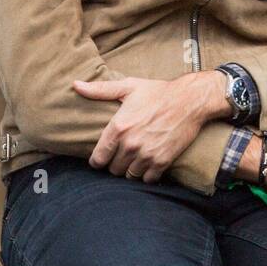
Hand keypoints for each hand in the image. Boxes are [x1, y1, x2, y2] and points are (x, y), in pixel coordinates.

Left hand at [76, 71, 226, 181]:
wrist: (190, 100)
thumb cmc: (158, 92)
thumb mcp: (128, 87)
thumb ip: (100, 90)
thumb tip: (76, 85)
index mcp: (118, 127)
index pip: (98, 158)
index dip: (98, 160)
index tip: (103, 157)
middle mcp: (130, 144)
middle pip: (113, 169)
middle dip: (115, 164)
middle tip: (122, 156)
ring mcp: (147, 154)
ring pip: (129, 176)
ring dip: (131, 170)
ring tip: (135, 160)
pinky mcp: (163, 161)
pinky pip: (148, 179)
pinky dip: (147, 175)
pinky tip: (149, 164)